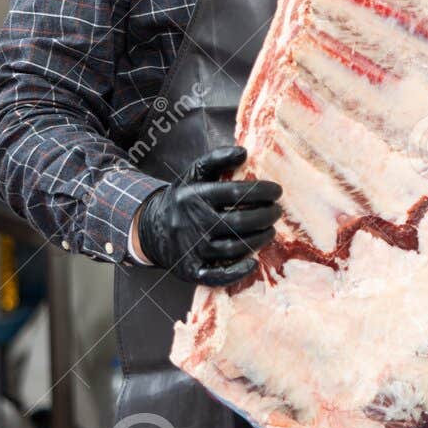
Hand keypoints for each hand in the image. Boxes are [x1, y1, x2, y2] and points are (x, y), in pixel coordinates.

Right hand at [133, 146, 281, 285]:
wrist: (151, 228)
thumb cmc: (183, 199)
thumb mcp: (193, 174)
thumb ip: (216, 158)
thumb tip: (243, 152)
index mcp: (195, 196)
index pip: (237, 192)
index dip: (263, 191)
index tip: (277, 191)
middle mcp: (193, 222)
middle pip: (239, 222)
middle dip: (266, 216)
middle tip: (277, 212)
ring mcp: (192, 248)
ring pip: (233, 247)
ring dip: (258, 240)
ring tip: (270, 231)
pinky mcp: (191, 270)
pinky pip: (216, 275)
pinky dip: (237, 272)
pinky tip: (253, 263)